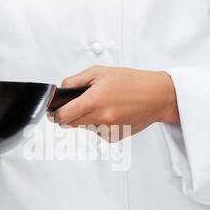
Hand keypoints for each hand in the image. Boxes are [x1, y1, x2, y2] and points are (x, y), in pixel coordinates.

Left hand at [48, 66, 179, 141]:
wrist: (157, 96)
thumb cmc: (131, 81)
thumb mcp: (98, 72)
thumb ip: (74, 81)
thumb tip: (60, 90)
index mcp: (94, 100)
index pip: (63, 116)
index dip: (54, 114)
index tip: (52, 111)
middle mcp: (100, 118)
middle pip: (70, 124)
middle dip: (68, 115)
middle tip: (77, 103)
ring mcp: (108, 130)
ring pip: (84, 127)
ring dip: (84, 118)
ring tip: (101, 104)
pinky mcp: (114, 137)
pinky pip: (97, 132)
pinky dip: (98, 124)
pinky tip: (110, 113)